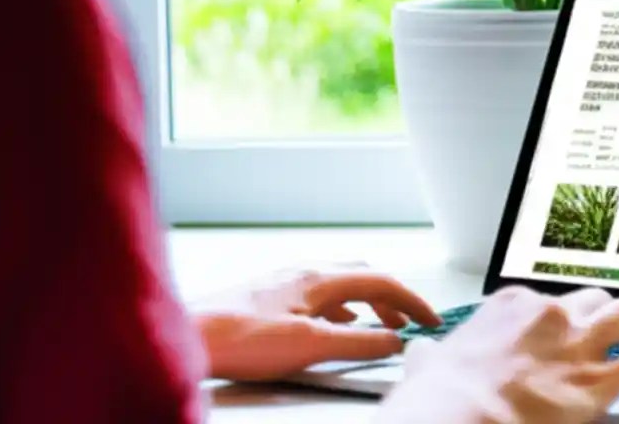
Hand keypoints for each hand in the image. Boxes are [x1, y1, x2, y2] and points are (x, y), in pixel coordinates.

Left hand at [193, 267, 441, 380]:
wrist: (186, 336)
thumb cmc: (239, 337)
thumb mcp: (311, 346)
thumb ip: (358, 343)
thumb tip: (393, 340)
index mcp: (320, 277)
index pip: (383, 282)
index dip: (413, 301)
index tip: (431, 318)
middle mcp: (304, 272)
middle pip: (363, 276)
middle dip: (392, 298)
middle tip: (410, 320)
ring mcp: (284, 283)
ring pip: (340, 286)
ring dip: (367, 303)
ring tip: (378, 324)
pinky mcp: (267, 297)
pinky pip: (318, 296)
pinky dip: (340, 309)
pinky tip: (332, 326)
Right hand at [376, 287, 618, 423]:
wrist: (461, 419)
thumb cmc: (442, 399)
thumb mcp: (428, 366)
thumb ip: (431, 357)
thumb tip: (422, 356)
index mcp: (510, 307)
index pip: (541, 299)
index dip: (554, 316)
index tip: (556, 330)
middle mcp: (549, 315)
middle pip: (592, 299)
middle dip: (601, 316)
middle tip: (605, 335)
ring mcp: (578, 344)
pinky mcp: (599, 381)